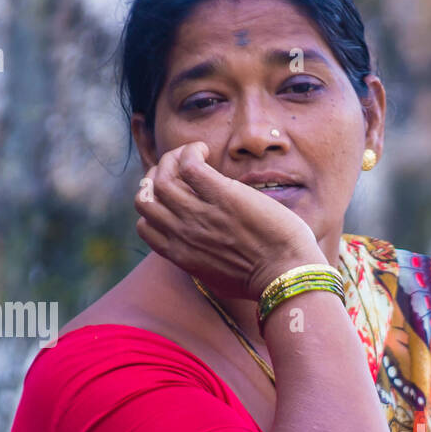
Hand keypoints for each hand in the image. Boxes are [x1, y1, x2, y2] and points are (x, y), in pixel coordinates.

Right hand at [134, 141, 328, 299]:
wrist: (286, 276)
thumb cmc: (265, 281)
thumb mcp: (221, 280)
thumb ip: (206, 265)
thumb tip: (209, 258)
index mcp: (181, 255)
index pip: (145, 226)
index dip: (153, 207)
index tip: (172, 197)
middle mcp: (183, 234)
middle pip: (144, 199)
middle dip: (155, 179)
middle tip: (177, 170)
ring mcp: (199, 215)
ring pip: (161, 178)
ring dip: (172, 159)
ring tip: (193, 155)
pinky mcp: (221, 196)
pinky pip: (188, 164)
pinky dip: (190, 151)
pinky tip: (203, 150)